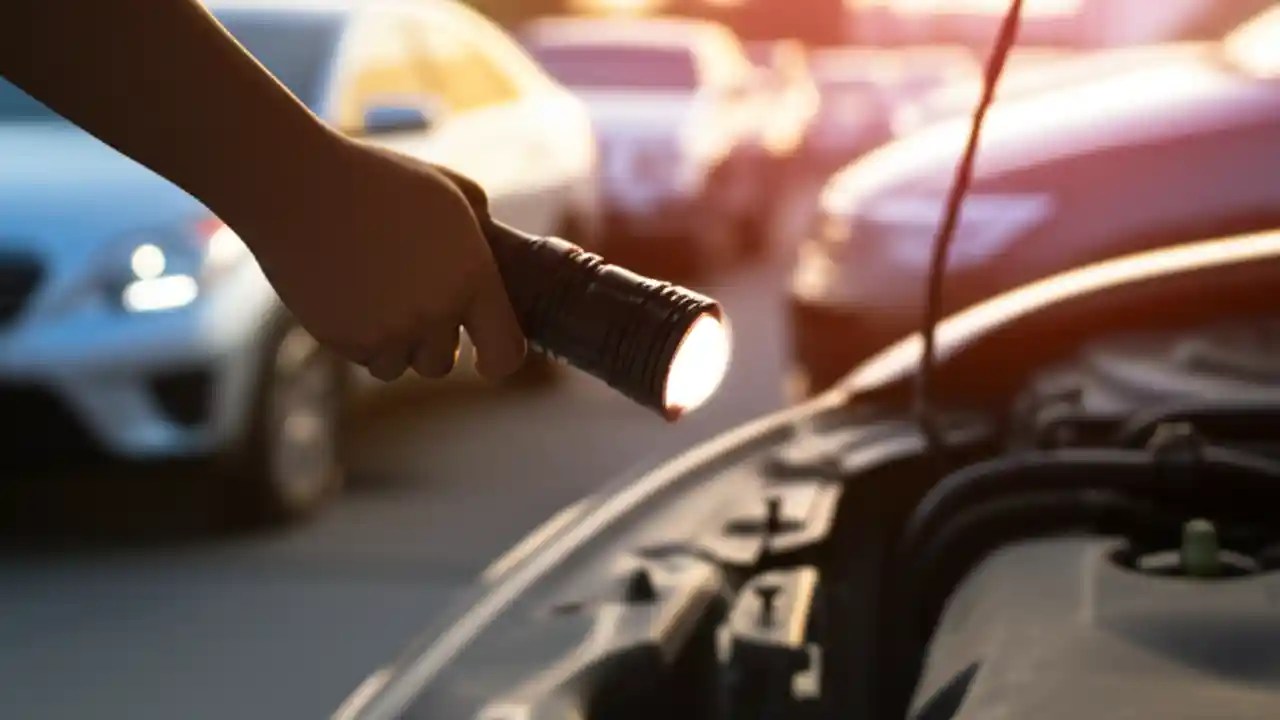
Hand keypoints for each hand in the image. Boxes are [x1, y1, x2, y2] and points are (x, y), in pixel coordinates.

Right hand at [231, 132, 525, 380]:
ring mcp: (387, 331)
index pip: (505, 354)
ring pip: (398, 366)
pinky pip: (361, 357)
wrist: (299, 185)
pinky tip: (349, 295)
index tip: (481, 353)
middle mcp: (434, 313)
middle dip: (430, 342)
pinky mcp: (343, 340)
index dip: (496, 358)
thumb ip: (480, 223)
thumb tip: (490, 241)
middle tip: (411, 303)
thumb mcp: (446, 187)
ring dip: (392, 344)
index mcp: (472, 278)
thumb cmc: (377, 179)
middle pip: (441, 364)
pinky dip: (358, 338)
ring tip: (378, 297)